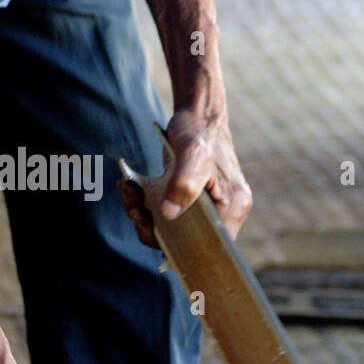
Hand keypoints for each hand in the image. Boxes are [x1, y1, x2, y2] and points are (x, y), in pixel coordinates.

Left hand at [118, 105, 251, 245]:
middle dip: (156, 231)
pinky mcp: (191, 199)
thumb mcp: (193, 153)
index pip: (213, 246)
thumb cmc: (199, 131)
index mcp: (233, 206)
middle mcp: (224, 211)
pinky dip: (147, 206)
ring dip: (146, 218)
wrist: (196, 114)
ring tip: (129, 193)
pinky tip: (131, 188)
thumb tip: (169, 214)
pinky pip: (168, 214)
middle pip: (189, 241)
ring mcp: (208, 206)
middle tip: (135, 212)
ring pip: (174, 229)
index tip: (155, 236)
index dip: (185, 250)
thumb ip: (184, 184)